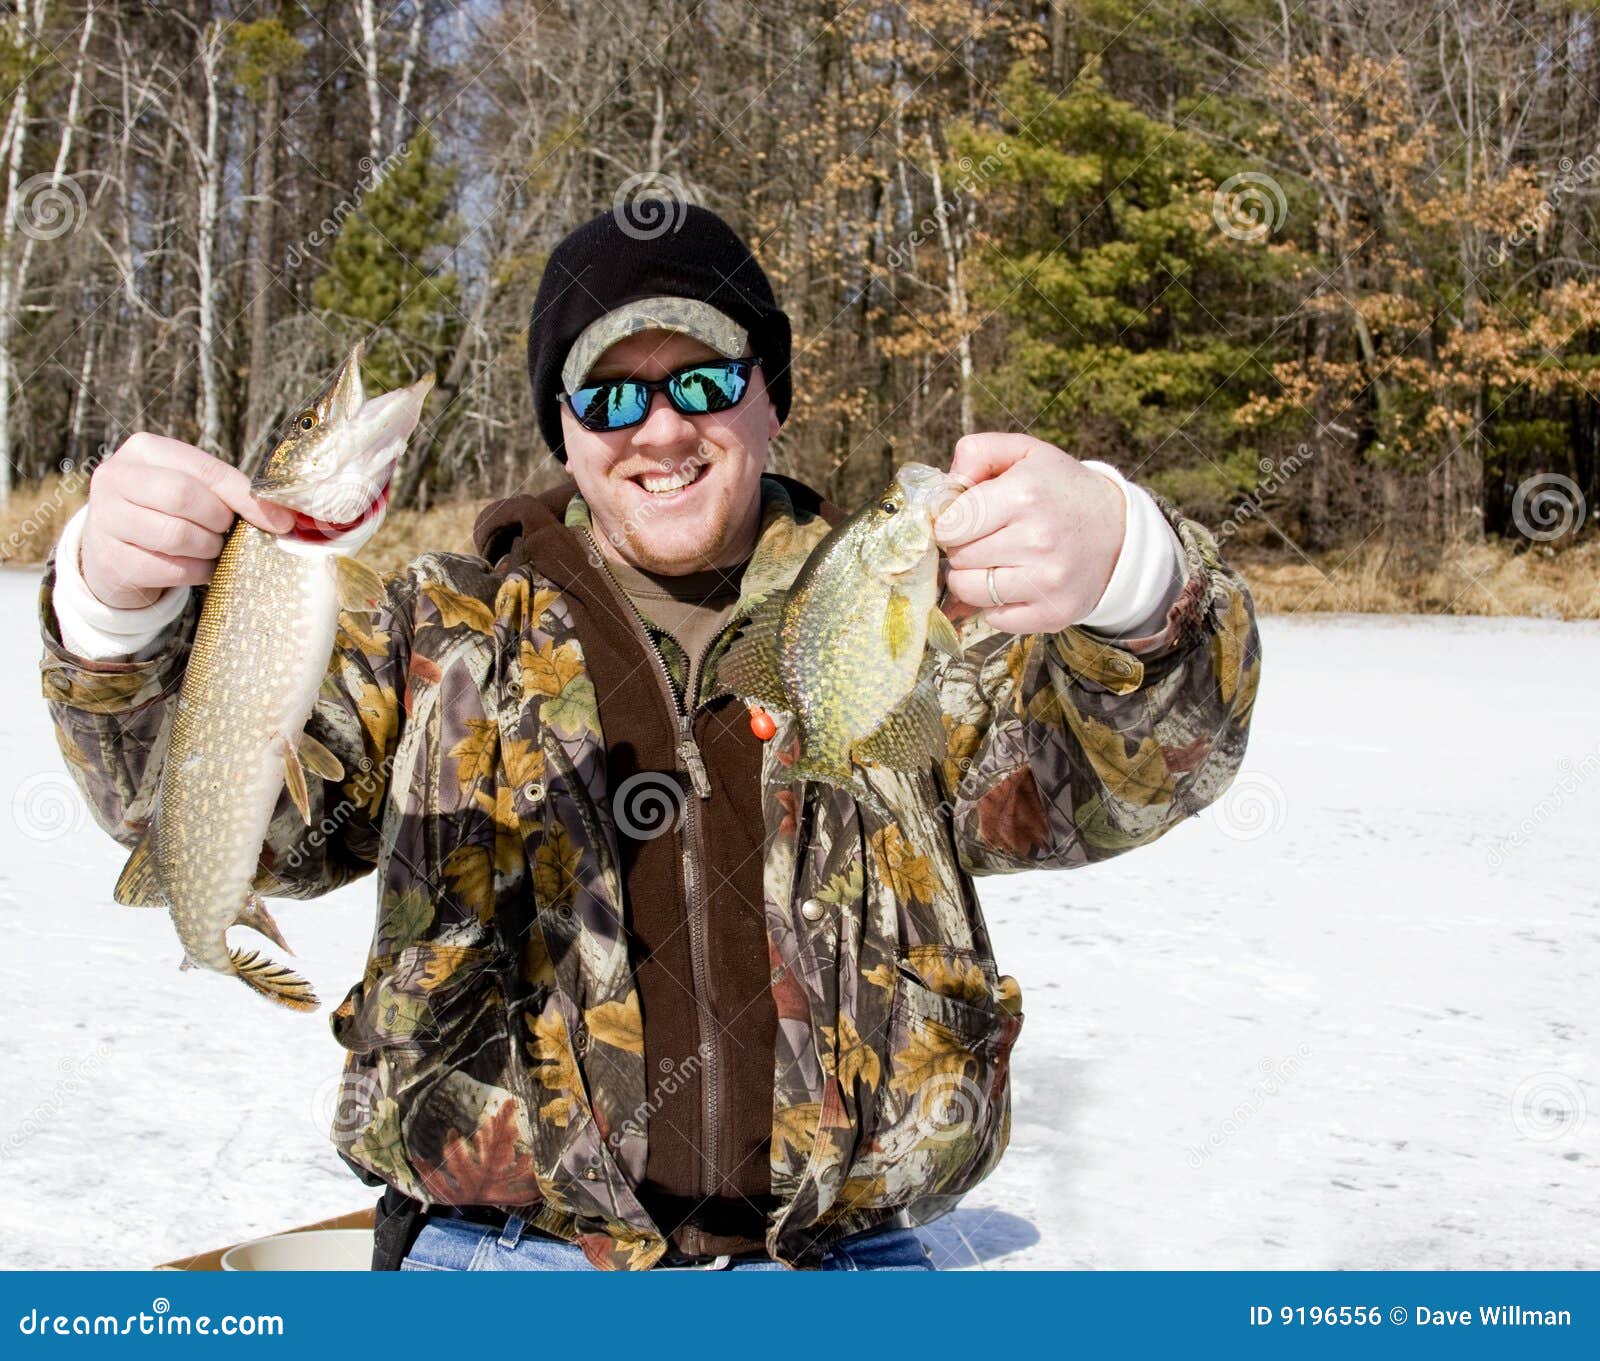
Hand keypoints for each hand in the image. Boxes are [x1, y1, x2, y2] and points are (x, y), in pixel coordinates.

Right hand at [80, 434, 294, 608]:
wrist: (115, 550)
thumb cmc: (165, 512)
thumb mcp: (192, 490)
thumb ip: (230, 493)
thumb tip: (283, 517)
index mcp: (144, 450)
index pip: (205, 469)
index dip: (246, 497)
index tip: (280, 521)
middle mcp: (116, 477)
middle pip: (184, 496)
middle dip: (218, 521)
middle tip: (225, 532)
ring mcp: (106, 518)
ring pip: (176, 535)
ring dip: (208, 549)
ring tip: (210, 548)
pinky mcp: (109, 559)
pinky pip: (169, 569)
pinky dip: (195, 572)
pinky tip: (197, 567)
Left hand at [934, 433, 1125, 633]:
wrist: (1120, 532)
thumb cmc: (1061, 490)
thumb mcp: (1025, 453)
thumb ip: (977, 452)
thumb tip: (945, 485)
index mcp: (1024, 494)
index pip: (951, 524)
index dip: (949, 524)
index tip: (963, 522)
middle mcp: (1037, 539)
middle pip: (959, 557)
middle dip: (962, 549)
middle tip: (985, 540)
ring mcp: (1047, 581)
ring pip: (969, 591)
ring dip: (972, 579)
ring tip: (993, 563)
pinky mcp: (1054, 613)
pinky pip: (995, 618)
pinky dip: (995, 605)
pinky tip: (1014, 584)